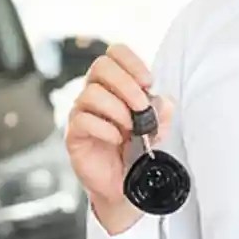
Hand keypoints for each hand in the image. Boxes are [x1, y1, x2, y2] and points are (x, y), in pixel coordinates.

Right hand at [64, 43, 172, 234]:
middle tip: (141, 107)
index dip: (131, 62)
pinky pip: (83, 120)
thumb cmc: (134, 151)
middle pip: (100, 66)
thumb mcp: (156, 129)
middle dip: (126, 85)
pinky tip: (116, 139)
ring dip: (117, 110)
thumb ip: (161, 113)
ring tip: (129, 128)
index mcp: (114, 85)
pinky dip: (105, 128)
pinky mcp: (74, 134)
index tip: (148, 81)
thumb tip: (164, 101)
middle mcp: (94, 94)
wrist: (122, 185)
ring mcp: (81, 113)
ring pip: (91, 93)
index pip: (114, 54)